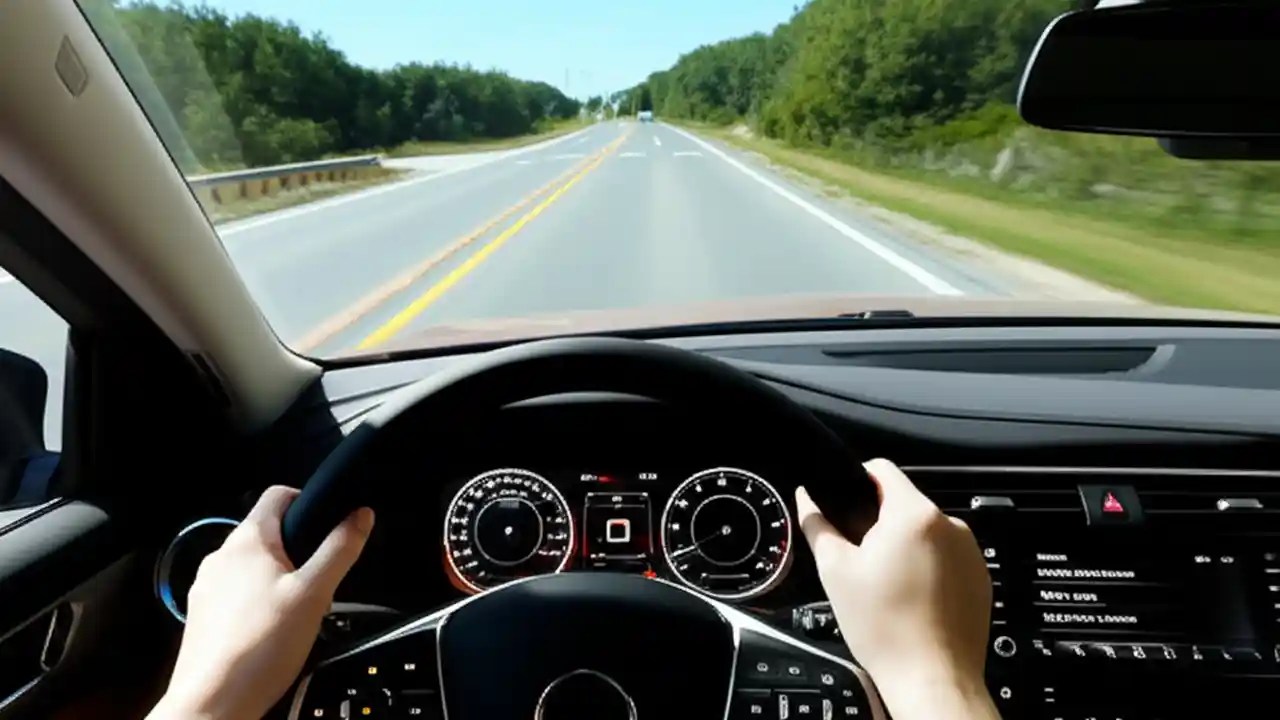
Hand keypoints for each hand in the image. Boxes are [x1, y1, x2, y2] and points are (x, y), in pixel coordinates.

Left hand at [148, 487, 373, 719]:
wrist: (213, 704)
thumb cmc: (261, 646)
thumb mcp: (315, 594)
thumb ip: (340, 550)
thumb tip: (361, 516)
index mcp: (247, 540)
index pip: (279, 494)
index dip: (308, 501)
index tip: (328, 525)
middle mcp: (220, 557)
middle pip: (267, 534)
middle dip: (297, 551)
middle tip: (318, 583)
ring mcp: (207, 587)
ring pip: (252, 568)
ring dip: (278, 580)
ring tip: (297, 613)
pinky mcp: (201, 616)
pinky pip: (237, 595)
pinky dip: (257, 604)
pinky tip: (271, 633)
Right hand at [796, 459, 998, 719]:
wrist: (931, 678)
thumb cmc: (885, 627)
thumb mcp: (835, 571)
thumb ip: (817, 524)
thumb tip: (807, 498)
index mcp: (914, 515)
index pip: (883, 471)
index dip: (857, 481)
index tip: (846, 505)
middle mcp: (950, 525)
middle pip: (904, 505)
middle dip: (879, 525)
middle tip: (861, 562)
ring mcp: (970, 552)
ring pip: (925, 533)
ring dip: (905, 549)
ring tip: (887, 587)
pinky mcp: (980, 578)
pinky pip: (947, 559)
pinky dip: (928, 570)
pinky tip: (911, 600)